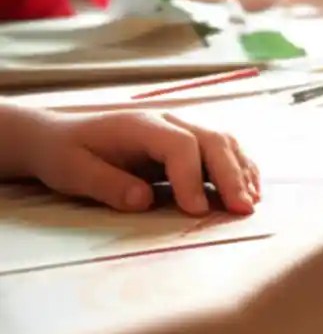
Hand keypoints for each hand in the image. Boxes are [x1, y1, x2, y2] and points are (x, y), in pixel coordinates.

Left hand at [20, 111, 259, 215]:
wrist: (61, 138)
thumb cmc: (66, 155)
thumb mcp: (72, 172)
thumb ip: (107, 185)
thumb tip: (144, 200)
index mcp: (140, 125)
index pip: (180, 145)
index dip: (192, 178)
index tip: (196, 211)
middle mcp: (168, 122)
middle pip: (212, 140)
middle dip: (231, 175)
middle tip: (242, 210)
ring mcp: (182, 130)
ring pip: (224, 142)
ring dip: (242, 172)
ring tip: (251, 203)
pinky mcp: (189, 144)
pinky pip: (224, 151)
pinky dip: (241, 169)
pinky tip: (250, 191)